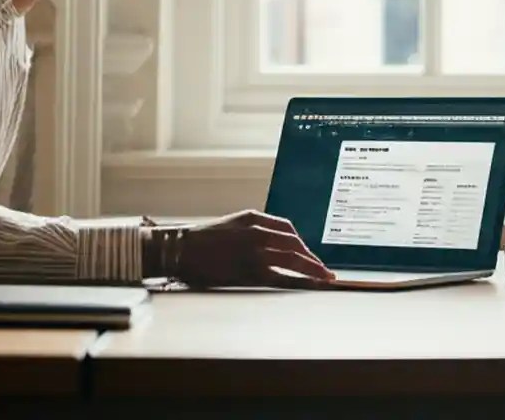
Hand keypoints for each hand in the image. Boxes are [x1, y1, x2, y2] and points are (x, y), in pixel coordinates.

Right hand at [174, 210, 333, 288]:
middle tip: (324, 270)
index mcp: (253, 218)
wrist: (179, 249)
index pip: (288, 229)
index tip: (308, 253)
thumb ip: (251, 230)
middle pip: (295, 244)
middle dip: (312, 258)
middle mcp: (258, 231)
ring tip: (325, 279)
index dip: (301, 243)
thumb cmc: (200, 240)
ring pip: (294, 259)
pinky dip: (300, 281)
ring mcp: (256, 251)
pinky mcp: (251, 271)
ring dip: (313, 270)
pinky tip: (309, 287)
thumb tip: (272, 244)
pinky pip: (283, 277)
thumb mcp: (230, 225)